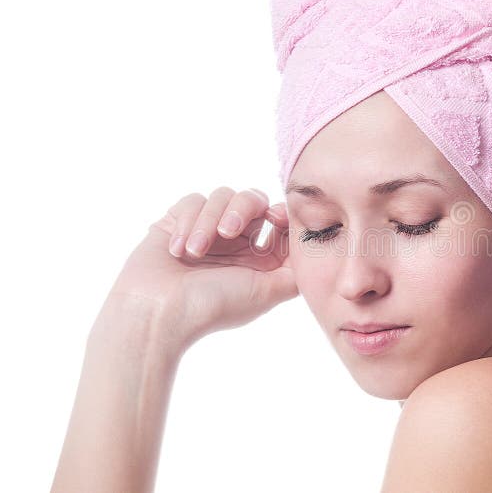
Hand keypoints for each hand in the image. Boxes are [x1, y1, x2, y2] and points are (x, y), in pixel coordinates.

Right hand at [100, 186, 297, 353]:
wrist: (157, 313)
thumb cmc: (212, 306)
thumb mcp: (267, 291)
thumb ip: (295, 270)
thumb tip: (318, 251)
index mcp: (259, 259)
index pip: (279, 220)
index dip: (282, 214)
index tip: (276, 219)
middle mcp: (235, 243)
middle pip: (253, 200)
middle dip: (243, 209)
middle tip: (230, 231)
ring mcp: (206, 231)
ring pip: (222, 195)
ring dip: (209, 220)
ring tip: (197, 251)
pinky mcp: (177, 223)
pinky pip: (193, 200)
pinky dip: (188, 223)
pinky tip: (179, 250)